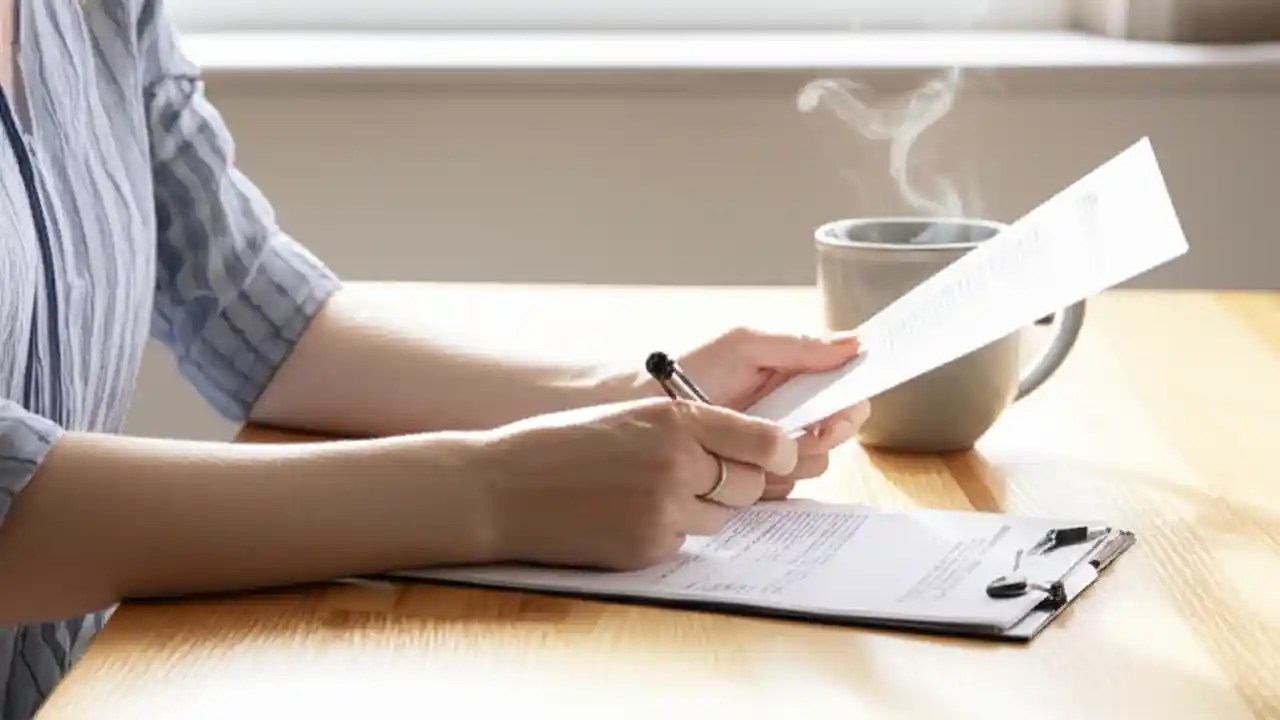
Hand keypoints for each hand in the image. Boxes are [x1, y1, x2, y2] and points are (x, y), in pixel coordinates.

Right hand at [480, 399, 796, 569]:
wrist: (501, 487)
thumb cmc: (562, 445)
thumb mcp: (630, 417)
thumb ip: (690, 429)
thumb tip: (757, 450)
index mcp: (676, 418)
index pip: (767, 440)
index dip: (780, 452)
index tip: (779, 456)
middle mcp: (678, 461)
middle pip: (750, 484)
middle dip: (734, 484)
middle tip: (701, 477)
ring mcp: (664, 508)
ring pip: (721, 518)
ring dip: (698, 509)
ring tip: (645, 492)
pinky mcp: (648, 546)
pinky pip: (684, 542)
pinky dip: (665, 532)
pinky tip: (624, 516)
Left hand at [656, 328, 869, 499]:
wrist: (642, 409)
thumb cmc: (690, 371)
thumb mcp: (744, 346)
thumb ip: (798, 346)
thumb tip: (856, 343)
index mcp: (796, 381)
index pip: (847, 398)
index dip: (850, 407)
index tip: (840, 413)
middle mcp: (791, 417)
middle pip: (836, 437)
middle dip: (822, 436)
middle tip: (796, 433)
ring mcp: (772, 451)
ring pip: (813, 466)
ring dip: (794, 458)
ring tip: (757, 444)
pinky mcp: (754, 479)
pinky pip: (782, 488)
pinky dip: (770, 478)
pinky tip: (742, 464)